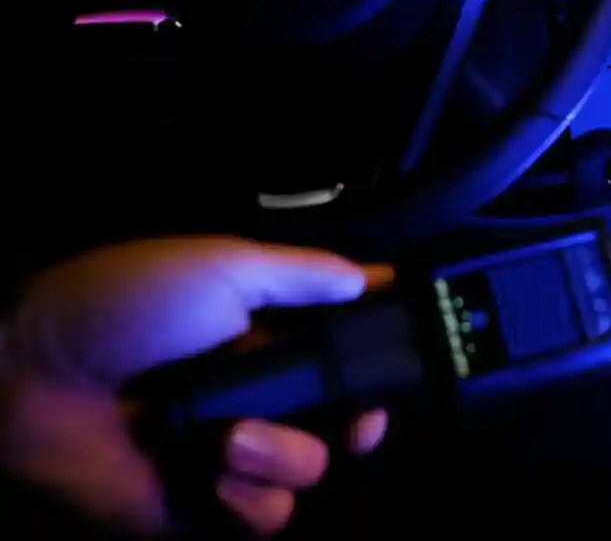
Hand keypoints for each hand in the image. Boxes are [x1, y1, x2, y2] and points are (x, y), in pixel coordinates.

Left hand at [0, 237, 393, 535]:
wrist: (33, 376)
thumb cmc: (127, 305)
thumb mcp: (221, 265)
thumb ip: (302, 274)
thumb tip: (372, 276)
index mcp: (268, 334)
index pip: (346, 353)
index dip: (380, 364)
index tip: (403, 367)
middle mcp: (260, 394)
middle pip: (346, 421)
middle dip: (359, 424)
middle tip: (355, 424)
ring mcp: (234, 452)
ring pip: (309, 471)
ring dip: (282, 456)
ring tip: (229, 438)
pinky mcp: (203, 505)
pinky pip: (260, 516)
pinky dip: (243, 498)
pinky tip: (212, 472)